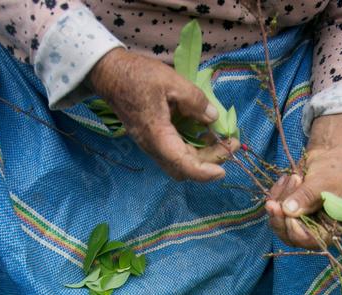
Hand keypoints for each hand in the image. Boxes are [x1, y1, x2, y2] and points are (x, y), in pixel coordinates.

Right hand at [88, 48, 239, 181]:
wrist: (110, 74)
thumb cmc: (137, 76)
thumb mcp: (171, 82)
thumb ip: (195, 101)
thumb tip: (213, 118)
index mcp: (157, 135)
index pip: (183, 165)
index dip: (204, 172)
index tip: (222, 171)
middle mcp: (153, 146)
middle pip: (185, 168)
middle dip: (211, 161)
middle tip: (232, 143)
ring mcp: (151, 144)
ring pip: (181, 163)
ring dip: (203, 155)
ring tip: (222, 137)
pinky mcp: (153, 139)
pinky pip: (175, 152)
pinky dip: (193, 147)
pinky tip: (204, 131)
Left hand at [265, 114, 341, 248]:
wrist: (331, 153)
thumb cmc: (337, 169)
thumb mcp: (323, 183)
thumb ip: (306, 197)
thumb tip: (288, 211)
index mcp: (330, 228)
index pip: (310, 241)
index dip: (296, 232)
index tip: (289, 217)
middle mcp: (314, 227)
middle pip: (289, 234)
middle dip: (280, 218)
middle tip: (273, 203)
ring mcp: (300, 217)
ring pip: (279, 221)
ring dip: (279, 200)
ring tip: (292, 178)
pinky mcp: (288, 206)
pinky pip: (275, 207)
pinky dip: (276, 193)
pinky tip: (284, 178)